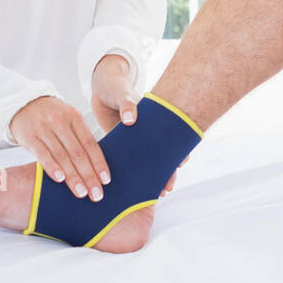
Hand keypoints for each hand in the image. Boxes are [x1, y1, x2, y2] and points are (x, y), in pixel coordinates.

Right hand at [8, 95, 109, 201]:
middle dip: (89, 175)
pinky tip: (60, 179)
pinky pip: (42, 154)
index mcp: (75, 118)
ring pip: (62, 156)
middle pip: (78, 153)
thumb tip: (97, 166)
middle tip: (97, 194)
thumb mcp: (68, 119)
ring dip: (73, 177)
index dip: (99, 163)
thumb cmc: (51, 116)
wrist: (22, 103)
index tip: (106, 180)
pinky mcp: (29, 136)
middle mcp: (61, 122)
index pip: (90, 144)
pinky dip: (52, 167)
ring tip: (81, 193)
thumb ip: (80, 138)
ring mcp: (44, 128)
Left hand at [90, 54, 184, 197]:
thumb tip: (130, 118)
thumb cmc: (116, 87)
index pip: (170, 138)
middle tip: (165, 190)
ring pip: (144, 163)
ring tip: (151, 195)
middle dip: (165, 173)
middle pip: (160, 156)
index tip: (181, 164)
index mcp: (153, 120)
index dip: (178, 152)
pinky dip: (128, 174)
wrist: (101, 88)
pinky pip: (126, 162)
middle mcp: (146, 133)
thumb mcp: (122, 93)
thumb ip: (127, 104)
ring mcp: (134, 141)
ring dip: (148, 177)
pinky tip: (126, 188)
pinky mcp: (120, 145)